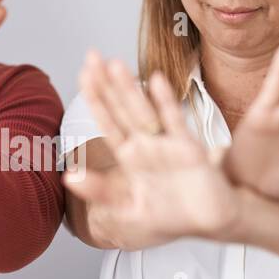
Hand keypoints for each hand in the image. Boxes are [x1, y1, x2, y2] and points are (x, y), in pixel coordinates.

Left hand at [67, 51, 239, 248]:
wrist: (209, 223)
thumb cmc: (170, 217)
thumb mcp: (128, 208)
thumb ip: (100, 192)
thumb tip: (69, 177)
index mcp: (130, 157)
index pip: (107, 123)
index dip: (95, 100)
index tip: (83, 76)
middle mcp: (146, 145)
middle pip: (121, 109)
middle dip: (106, 84)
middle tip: (92, 55)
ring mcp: (167, 143)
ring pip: (143, 110)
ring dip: (129, 88)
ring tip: (115, 64)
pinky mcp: (189, 149)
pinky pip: (174, 122)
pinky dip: (165, 102)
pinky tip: (155, 80)